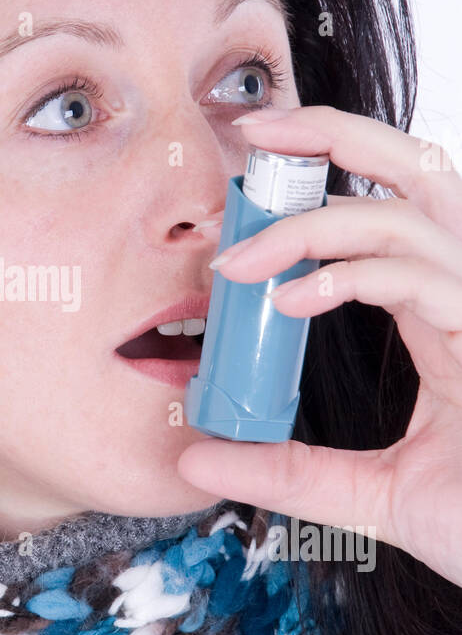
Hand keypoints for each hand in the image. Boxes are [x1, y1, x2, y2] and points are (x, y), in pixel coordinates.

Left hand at [176, 105, 461, 585]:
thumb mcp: (373, 499)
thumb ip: (290, 472)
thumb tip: (198, 456)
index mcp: (449, 317)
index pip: (392, 217)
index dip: (330, 181)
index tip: (254, 176)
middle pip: (421, 172)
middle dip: (337, 136)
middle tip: (253, 135)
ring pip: (411, 216)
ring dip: (315, 225)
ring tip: (240, 262)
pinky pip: (426, 278)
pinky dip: (355, 277)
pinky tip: (295, 300)